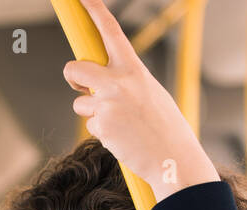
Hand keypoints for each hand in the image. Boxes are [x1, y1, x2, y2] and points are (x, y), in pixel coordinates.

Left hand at [62, 0, 218, 199]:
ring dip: (93, 114)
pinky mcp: (101, 126)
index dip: (96, 13)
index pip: (112, 34)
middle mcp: (118, 82)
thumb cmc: (165, 126)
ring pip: (80, 104)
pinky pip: (90, 126)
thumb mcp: (150, 92)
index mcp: (134, 69)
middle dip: (72, 77)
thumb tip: (99, 84)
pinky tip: (122, 138)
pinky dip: (103, 132)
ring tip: (120, 123)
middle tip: (81, 87)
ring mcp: (107, 104)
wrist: (173, 157)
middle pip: (75, 69)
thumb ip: (125, 82)